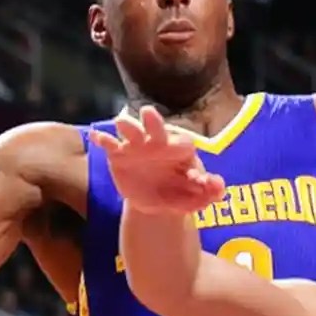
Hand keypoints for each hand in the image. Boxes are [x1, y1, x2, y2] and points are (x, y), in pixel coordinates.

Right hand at [90, 107, 225, 215]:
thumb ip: (211, 192)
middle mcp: (158, 141)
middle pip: (156, 127)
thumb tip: (219, 186)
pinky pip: (109, 144)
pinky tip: (96, 137)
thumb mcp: (197, 198)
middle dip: (152, 121)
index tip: (193, 176)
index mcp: (180, 148)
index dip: (186, 154)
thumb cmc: (180, 193)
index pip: (184, 144)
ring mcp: (137, 146)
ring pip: (131, 131)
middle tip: (148, 112)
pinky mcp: (119, 155)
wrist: (155, 203)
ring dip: (126, 125)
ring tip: (121, 121)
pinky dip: (103, 139)